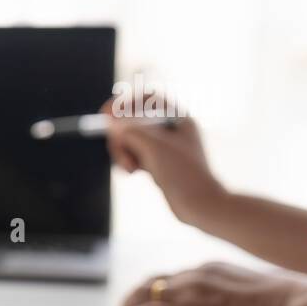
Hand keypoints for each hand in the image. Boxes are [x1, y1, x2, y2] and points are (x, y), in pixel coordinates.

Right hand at [101, 97, 226, 226]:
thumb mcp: (153, 147)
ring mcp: (165, 146)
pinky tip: (132, 173)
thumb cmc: (183, 174)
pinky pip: (135, 154)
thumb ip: (129, 129)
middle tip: (118, 150)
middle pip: (134, 120)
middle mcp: (171, 128)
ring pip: (132, 140)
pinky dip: (129, 161)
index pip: (146, 98)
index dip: (124, 103)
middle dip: (122, 136)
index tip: (105, 114)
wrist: (201, 206)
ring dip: (124, 151)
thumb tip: (109, 118)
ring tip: (129, 168)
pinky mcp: (159, 163)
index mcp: (178, 117)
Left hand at [121, 262, 306, 305]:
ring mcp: (189, 294)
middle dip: (136, 297)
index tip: (154, 300)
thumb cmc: (288, 304)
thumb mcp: (254, 288)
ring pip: (143, 296)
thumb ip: (232, 293)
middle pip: (151, 283)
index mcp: (212, 269)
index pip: (174, 278)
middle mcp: (194, 277)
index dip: (159, 291)